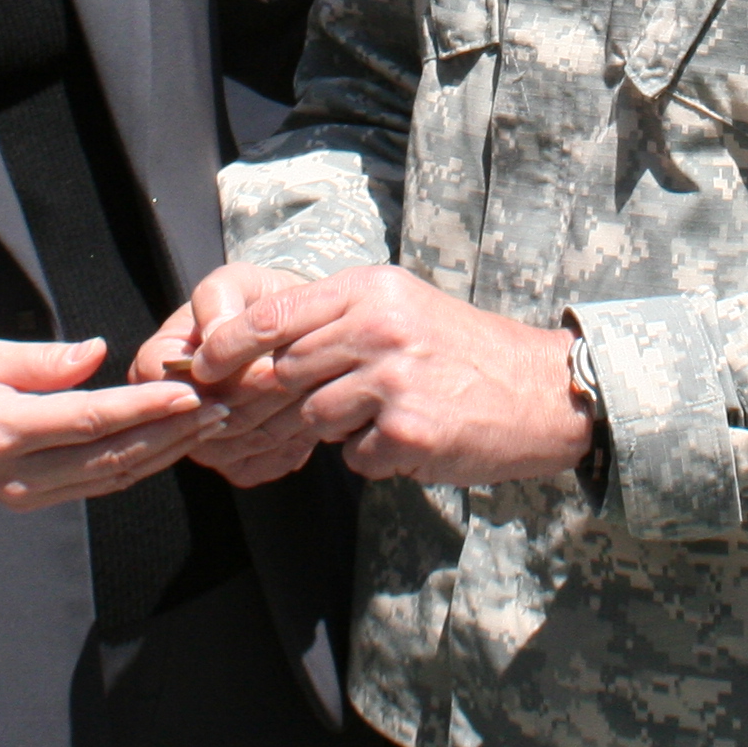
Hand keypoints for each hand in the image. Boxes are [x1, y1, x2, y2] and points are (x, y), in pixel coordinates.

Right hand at [0, 337, 218, 510]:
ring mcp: (25, 496)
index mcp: (2, 430)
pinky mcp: (33, 502)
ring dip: (163, 453)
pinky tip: (170, 445)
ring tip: (208, 425)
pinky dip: (138, 467)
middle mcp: (17, 474)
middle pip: (109, 457)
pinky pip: (96, 486)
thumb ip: (43, 360)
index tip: (187, 393)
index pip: (88, 421)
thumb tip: (97, 352)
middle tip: (219, 409)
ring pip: (110, 478)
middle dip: (169, 434)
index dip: (142, 408)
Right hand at [140, 264, 319, 488]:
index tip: (268, 367)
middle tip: (303, 380)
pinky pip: (256, 465)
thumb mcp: (235, 282)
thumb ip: (216, 300)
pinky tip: (311, 419)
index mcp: (155, 366)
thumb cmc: (256, 301)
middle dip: (258, 400)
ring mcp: (203, 445)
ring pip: (235, 447)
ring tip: (313, 395)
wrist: (294, 329)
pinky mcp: (236, 465)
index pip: (171, 387)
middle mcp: (170, 413)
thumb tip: (211, 340)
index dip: (223, 380)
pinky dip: (287, 445)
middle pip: (205, 421)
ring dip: (277, 422)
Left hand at [202, 264, 594, 486]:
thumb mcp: (402, 309)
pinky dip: (374, 456)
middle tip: (300, 411)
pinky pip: (355, 456)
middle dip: (281, 401)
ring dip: (337, 429)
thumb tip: (257, 352)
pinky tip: (411, 438)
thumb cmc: (465, 352)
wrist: (545, 392)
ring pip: (315, 418)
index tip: (202, 366)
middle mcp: (379, 327)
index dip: (228, 344)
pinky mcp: (408, 430)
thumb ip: (337, 322)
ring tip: (384, 415)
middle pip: (285, 372)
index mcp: (372, 290)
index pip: (275, 314)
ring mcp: (393, 379)